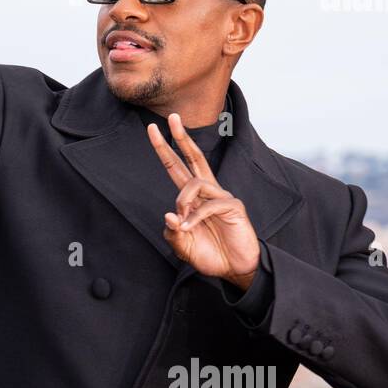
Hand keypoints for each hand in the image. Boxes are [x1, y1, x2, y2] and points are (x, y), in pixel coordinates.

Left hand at [147, 112, 259, 287]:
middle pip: (193, 157)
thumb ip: (172, 232)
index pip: (177, 167)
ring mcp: (221, 197)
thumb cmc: (211, 255)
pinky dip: (194, 217)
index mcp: (193, 198)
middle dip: (181, 137)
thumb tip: (169, 215)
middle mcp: (207, 192)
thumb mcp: (183, 246)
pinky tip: (190, 228)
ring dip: (182, 202)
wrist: (234, 270)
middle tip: (171, 117)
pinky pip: (208, 204)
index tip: (152, 130)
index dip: (165, 149)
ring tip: (183, 223)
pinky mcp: (233, 206)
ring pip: (195, 183)